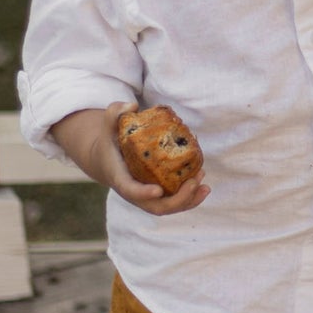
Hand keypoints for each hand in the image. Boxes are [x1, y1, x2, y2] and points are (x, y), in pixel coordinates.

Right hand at [59, 102, 210, 216]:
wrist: (108, 159)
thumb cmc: (111, 141)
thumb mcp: (109, 126)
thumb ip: (115, 113)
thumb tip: (132, 106)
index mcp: (120, 178)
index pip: (131, 190)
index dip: (143, 193)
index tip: (158, 190)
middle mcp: (134, 192)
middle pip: (155, 206)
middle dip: (177, 200)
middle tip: (194, 181)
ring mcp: (146, 196)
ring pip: (168, 207)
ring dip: (188, 200)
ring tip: (204, 184)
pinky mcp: (157, 193)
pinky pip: (174, 201)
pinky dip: (189, 196)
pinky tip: (203, 184)